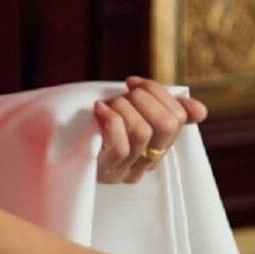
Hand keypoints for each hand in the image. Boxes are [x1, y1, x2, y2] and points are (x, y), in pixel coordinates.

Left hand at [93, 77, 207, 183]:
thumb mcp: (131, 113)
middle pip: (165, 125)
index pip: (177, 119)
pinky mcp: (104, 171)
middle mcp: (145, 163)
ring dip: (123, 107)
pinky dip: (111, 120)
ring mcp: (125, 170)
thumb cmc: (96, 125)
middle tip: (123, 93)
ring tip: (107, 105)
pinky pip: (120, 145)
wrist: (53, 143)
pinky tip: (99, 111)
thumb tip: (201, 112)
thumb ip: (164, 109)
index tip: (133, 82)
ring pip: (142, 132)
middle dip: (144, 98)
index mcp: (157, 149)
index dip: (158, 93)